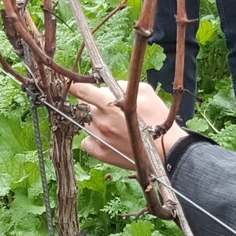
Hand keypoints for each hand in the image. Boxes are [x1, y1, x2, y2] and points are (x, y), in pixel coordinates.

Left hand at [68, 83, 187, 167]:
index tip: (69, 82)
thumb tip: (107, 85)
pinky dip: (94, 137)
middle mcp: (99, 121)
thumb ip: (121, 84)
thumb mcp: (145, 91)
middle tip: (110, 108)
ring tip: (115, 125)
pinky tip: (109, 137)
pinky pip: (87, 140)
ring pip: (86, 122)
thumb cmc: (158, 118)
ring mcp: (97, 138)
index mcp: (108, 103)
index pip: (80, 89)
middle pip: (84, 106)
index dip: (72, 84)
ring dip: (95, 121)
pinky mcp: (99, 153)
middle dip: (93, 104)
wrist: (167, 151)